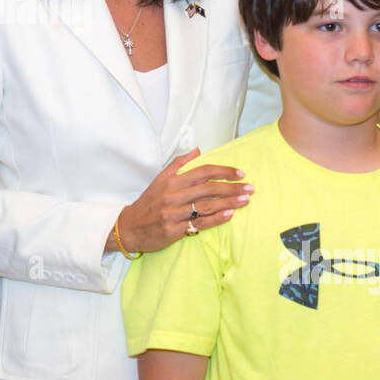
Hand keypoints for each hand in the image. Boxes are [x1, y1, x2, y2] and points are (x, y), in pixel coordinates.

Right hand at [111, 148, 250, 253]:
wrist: (129, 226)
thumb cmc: (148, 202)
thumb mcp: (159, 179)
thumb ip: (179, 164)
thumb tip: (197, 150)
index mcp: (171, 181)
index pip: (203, 172)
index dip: (223, 171)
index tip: (240, 174)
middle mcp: (173, 196)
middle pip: (208, 188)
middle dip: (232, 187)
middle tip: (250, 187)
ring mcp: (174, 213)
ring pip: (206, 206)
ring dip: (229, 202)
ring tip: (245, 200)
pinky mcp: (174, 230)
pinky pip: (200, 224)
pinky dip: (216, 219)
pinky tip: (230, 214)